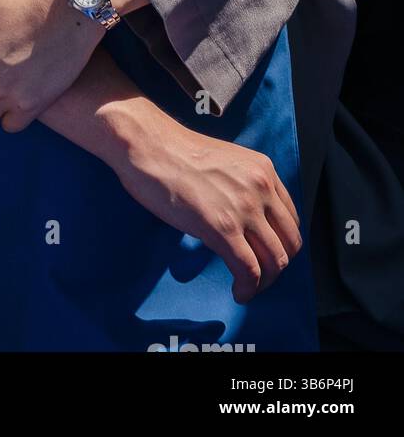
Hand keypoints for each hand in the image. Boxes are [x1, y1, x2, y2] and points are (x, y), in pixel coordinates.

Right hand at [115, 119, 302, 303]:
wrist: (146, 144)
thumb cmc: (172, 151)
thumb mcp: (223, 163)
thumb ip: (242, 186)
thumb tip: (242, 219)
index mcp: (263, 170)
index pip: (290, 220)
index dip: (282, 244)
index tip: (266, 254)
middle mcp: (261, 188)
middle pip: (289, 243)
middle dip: (277, 266)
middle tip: (260, 275)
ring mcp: (244, 208)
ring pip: (275, 260)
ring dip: (265, 281)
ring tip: (248, 287)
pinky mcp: (222, 228)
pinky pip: (249, 269)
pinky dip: (248, 288)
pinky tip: (239, 292)